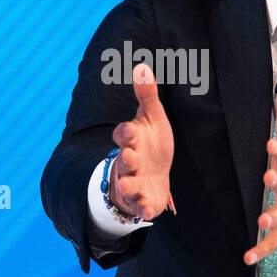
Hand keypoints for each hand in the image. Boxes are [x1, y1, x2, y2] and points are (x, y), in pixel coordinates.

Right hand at [109, 63, 176, 220]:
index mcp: (131, 141)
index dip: (125, 132)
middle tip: (129, 155)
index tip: (129, 128)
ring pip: (127, 184)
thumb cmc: (151, 144)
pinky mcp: (144, 200)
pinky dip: (142, 208)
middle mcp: (129, 161)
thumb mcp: (151, 118)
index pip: (123, 135)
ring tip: (128, 184)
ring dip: (127, 184)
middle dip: (126, 158)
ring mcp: (135, 182)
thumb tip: (141, 65)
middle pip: (124, 159)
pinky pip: (140, 206)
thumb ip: (147, 95)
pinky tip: (147, 210)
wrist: (153, 177)